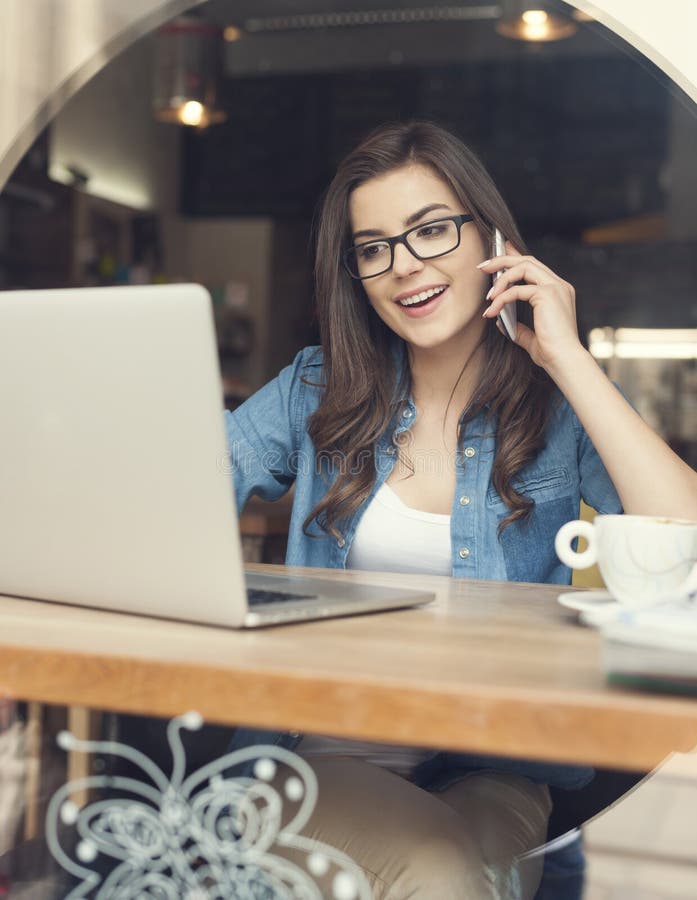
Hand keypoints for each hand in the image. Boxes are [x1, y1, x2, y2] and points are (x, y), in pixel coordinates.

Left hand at [478, 242, 582, 372]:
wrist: (564, 361)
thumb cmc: (551, 352)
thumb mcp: (531, 338)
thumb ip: (518, 328)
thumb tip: (500, 322)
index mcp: (558, 291)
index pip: (534, 266)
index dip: (514, 258)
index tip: (496, 259)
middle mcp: (558, 285)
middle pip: (527, 260)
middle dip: (502, 260)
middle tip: (483, 267)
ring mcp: (555, 287)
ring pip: (523, 267)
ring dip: (500, 276)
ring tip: (487, 294)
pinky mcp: (547, 295)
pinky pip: (516, 290)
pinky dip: (501, 299)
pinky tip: (491, 311)